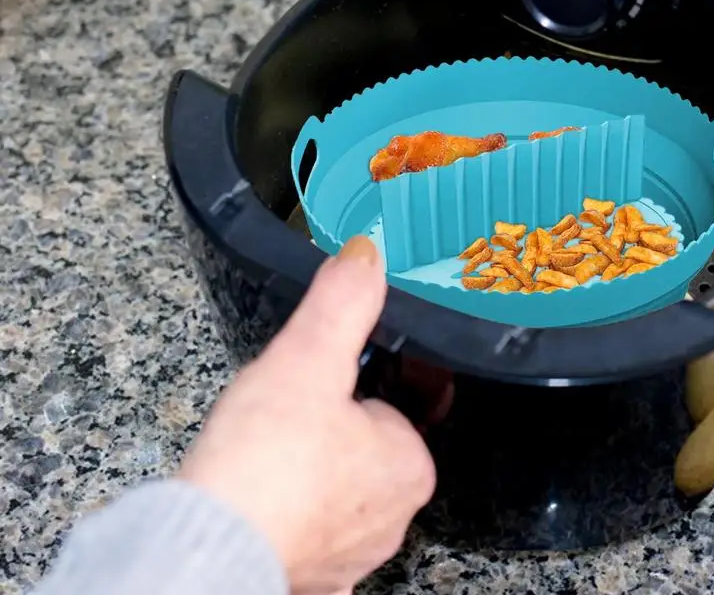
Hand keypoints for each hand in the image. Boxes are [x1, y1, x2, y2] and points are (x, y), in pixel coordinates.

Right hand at [178, 237, 435, 594]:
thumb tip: (367, 254)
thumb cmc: (264, 463)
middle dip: (336, 423)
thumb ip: (342, 301)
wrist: (204, 550)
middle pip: (365, 445)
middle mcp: (390, 519)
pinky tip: (272, 504)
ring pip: (337, 491)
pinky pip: (309, 533)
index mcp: (408, 466)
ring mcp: (348, 555)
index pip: (397, 404)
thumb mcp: (308, 355)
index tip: (333, 370)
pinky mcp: (307, 577)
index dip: (363, 380)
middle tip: (291, 405)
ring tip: (270, 447)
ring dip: (313, 470)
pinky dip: (294, 517)